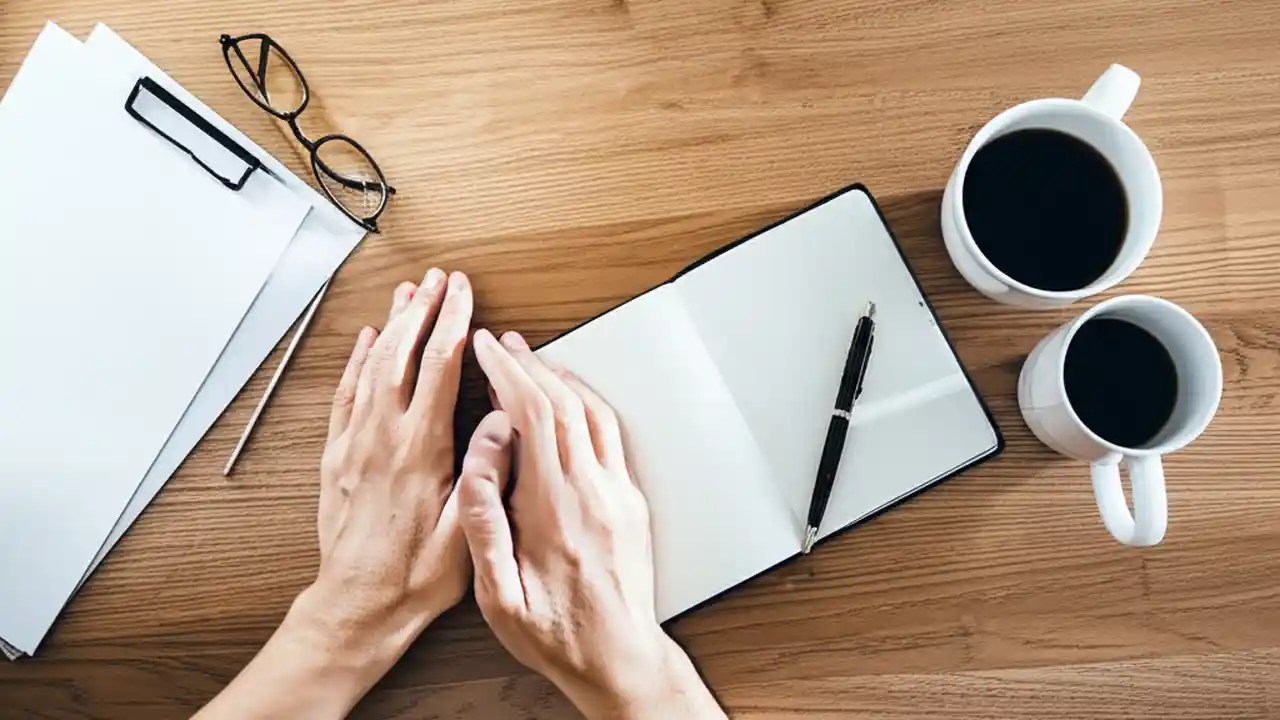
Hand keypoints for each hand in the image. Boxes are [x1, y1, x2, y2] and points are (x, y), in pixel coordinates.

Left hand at [197, 270, 475, 719]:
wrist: (358, 605)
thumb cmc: (415, 577)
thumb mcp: (466, 533)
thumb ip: (482, 474)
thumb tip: (502, 423)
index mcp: (419, 451)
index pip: (439, 367)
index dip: (453, 322)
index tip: (463, 293)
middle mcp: (383, 438)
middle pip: (402, 354)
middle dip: (423, 309)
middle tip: (438, 279)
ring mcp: (355, 444)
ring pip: (372, 367)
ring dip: (392, 325)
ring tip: (408, 294)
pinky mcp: (337, 457)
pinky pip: (346, 395)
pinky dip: (357, 362)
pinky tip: (367, 342)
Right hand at [457, 329, 724, 718]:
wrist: (619, 659)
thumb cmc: (555, 634)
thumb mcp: (499, 596)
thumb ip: (483, 525)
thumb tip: (479, 461)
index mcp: (557, 509)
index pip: (535, 416)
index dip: (508, 373)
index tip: (485, 349)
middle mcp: (595, 492)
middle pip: (565, 403)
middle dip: (529, 364)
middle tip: (501, 343)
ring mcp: (619, 493)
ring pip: (593, 412)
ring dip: (560, 377)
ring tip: (529, 358)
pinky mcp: (631, 501)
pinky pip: (611, 434)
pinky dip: (586, 403)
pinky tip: (569, 398)